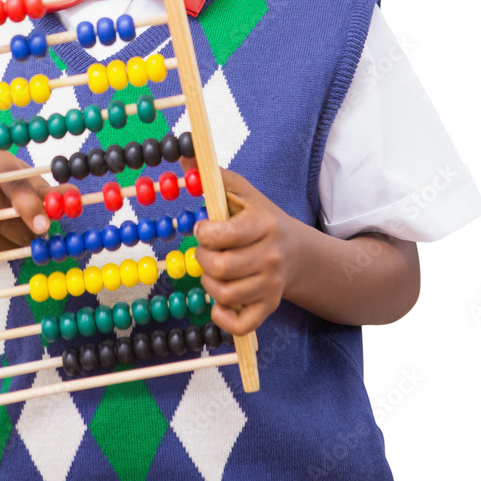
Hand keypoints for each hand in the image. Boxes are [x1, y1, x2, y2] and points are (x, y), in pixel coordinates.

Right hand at [0, 151, 52, 258]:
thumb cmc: (13, 190)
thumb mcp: (33, 187)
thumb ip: (52, 194)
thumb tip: (75, 198)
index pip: (14, 185)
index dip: (30, 207)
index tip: (44, 228)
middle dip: (21, 233)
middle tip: (35, 240)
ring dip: (6, 245)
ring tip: (19, 242)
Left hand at [187, 162, 296, 336]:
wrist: (298, 253)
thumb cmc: (261, 219)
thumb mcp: (242, 193)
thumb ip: (213, 176)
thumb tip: (182, 155)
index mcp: (264, 225)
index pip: (224, 235)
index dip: (204, 233)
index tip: (204, 229)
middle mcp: (272, 257)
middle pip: (221, 268)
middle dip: (203, 258)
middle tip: (207, 251)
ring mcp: (272, 285)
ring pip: (225, 295)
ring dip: (209, 284)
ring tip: (214, 271)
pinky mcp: (270, 307)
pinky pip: (240, 325)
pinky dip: (222, 316)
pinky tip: (219, 301)